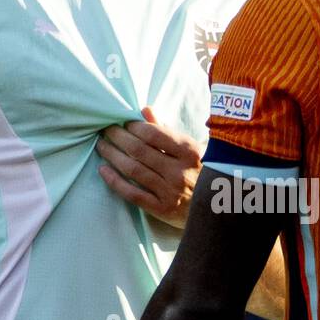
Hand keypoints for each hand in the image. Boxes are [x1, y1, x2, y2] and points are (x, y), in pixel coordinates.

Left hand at [95, 105, 201, 226]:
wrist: (218, 209)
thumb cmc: (202, 174)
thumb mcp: (192, 149)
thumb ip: (167, 130)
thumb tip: (145, 110)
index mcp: (189, 151)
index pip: (153, 134)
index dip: (133, 126)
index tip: (122, 122)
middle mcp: (180, 171)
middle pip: (139, 150)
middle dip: (117, 137)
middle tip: (105, 130)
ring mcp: (170, 192)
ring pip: (132, 170)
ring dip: (112, 155)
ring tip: (101, 146)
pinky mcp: (162, 209)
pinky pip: (132, 194)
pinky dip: (114, 181)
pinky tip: (103, 170)